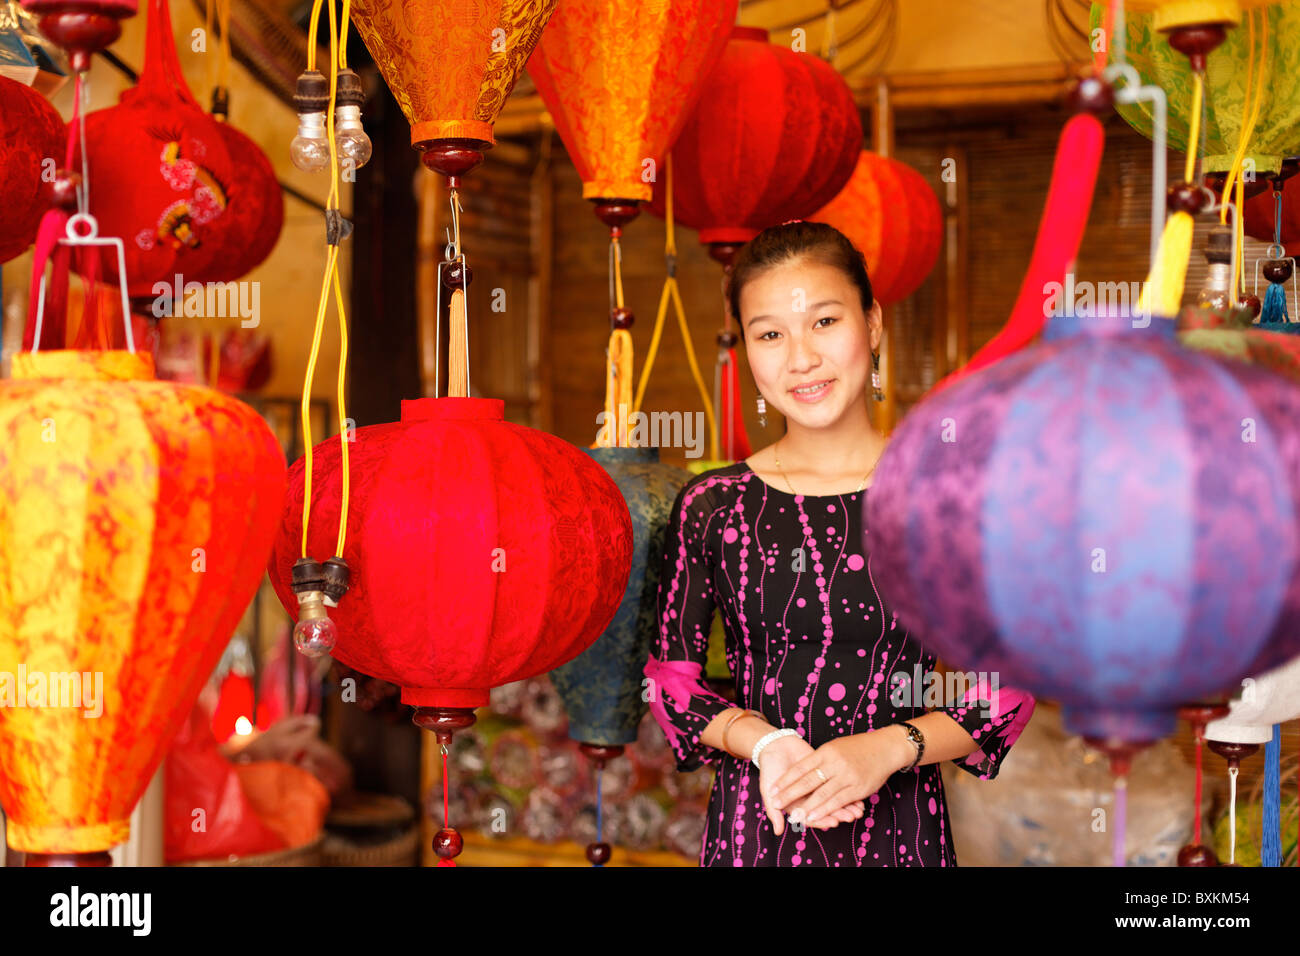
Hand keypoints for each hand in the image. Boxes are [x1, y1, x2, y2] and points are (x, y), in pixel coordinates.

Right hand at [757, 734, 863, 835]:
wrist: (774, 745)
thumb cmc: (769, 769)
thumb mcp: (768, 790)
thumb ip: (773, 811)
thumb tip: (778, 832)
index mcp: (797, 804)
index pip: (813, 817)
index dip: (823, 820)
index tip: (834, 822)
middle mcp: (809, 798)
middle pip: (826, 810)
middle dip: (839, 814)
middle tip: (852, 816)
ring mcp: (817, 786)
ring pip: (834, 798)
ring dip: (846, 805)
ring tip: (858, 809)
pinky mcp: (824, 773)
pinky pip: (837, 784)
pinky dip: (847, 789)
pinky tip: (858, 794)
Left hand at [770, 727, 911, 825]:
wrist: (884, 748)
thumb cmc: (856, 748)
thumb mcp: (834, 747)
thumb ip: (818, 759)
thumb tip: (800, 771)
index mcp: (825, 752)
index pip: (800, 767)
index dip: (786, 779)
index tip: (772, 788)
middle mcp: (834, 763)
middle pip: (807, 781)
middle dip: (790, 794)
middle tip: (776, 803)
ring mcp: (846, 776)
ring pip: (822, 794)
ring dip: (806, 807)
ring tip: (793, 816)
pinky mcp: (857, 788)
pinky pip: (837, 801)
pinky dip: (824, 810)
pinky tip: (814, 817)